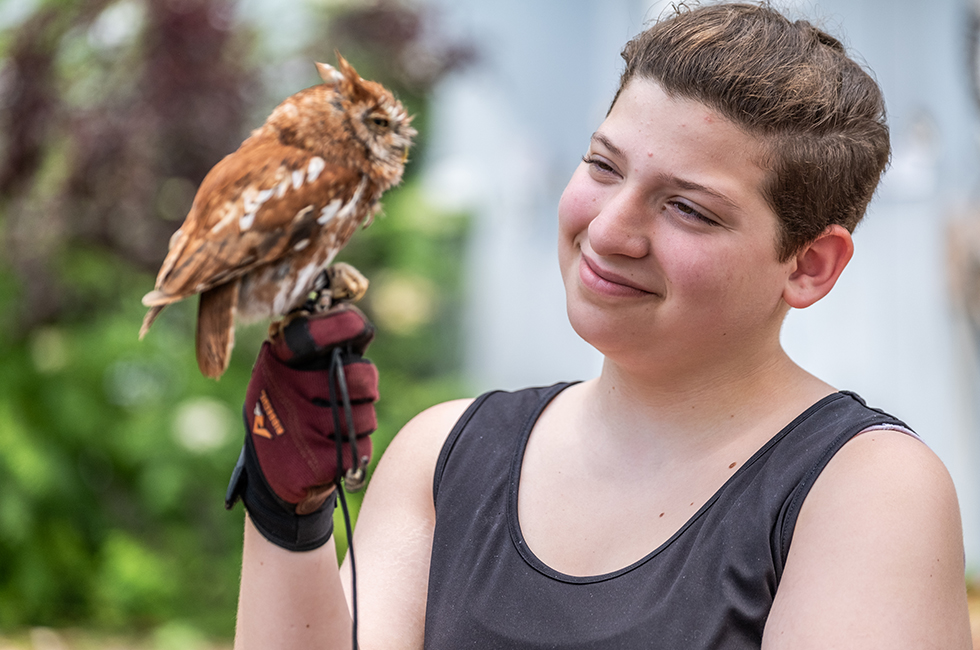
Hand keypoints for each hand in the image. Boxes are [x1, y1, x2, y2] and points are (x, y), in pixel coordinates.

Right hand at [225, 304, 378, 550]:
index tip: (357, 326)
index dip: (345, 325)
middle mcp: (289, 392)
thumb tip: (356, 322)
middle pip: (361, 375)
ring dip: (362, 420)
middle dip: (366, 384)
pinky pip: (361, 446)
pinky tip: (335, 448)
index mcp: (278, 365)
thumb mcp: (286, 375)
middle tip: (354, 392)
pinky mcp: (320, 461)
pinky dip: (356, 448)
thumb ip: (315, 352)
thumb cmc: (287, 413)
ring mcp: (304, 428)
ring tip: (338, 424)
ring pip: (367, 414)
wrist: (272, 475)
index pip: (317, 332)